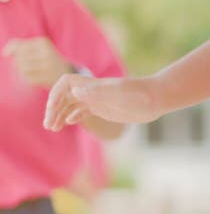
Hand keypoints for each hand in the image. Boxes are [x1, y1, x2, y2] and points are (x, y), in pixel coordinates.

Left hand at [2, 37, 71, 87]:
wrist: (68, 74)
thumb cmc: (47, 58)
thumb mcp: (36, 46)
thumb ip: (17, 45)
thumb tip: (5, 53)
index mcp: (43, 42)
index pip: (18, 47)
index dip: (19, 53)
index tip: (30, 57)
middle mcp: (47, 53)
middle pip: (19, 57)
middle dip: (20, 62)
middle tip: (32, 65)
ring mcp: (47, 67)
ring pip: (21, 67)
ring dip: (23, 71)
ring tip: (33, 71)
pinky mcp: (46, 79)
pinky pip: (27, 78)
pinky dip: (28, 78)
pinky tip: (36, 78)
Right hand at [44, 74, 162, 130]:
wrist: (157, 98)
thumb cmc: (139, 95)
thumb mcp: (118, 95)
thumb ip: (97, 93)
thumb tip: (75, 91)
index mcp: (93, 85)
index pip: (65, 84)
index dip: (55, 95)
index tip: (52, 110)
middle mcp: (93, 91)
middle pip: (65, 96)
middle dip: (54, 109)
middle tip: (48, 126)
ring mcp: (99, 100)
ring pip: (73, 105)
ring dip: (61, 114)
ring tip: (53, 128)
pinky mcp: (106, 108)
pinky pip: (85, 110)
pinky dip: (74, 115)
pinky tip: (69, 122)